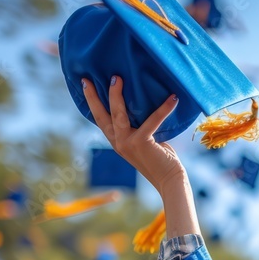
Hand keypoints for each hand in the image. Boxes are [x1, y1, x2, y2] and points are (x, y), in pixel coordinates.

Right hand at [80, 76, 187, 196]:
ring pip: (118, 115)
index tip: (85, 84)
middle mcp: (119, 143)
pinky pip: (152, 120)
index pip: (101, 120)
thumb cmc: (162, 160)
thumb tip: (146, 105)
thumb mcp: (146, 141)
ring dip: (116, 95)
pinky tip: (173, 98)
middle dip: (95, 96)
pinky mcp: (142, 142)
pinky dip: (164, 109)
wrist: (169, 181)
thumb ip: (141, 127)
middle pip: (102, 116)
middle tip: (90, 78)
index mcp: (118, 142)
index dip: (92, 102)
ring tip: (117, 78)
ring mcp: (128, 143)